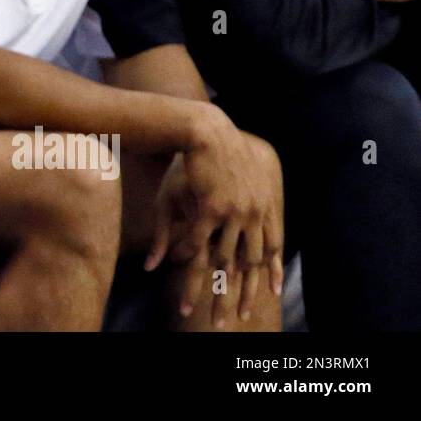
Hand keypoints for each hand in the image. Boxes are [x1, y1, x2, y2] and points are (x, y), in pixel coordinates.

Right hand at [146, 108, 282, 325]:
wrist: (209, 130)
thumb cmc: (220, 151)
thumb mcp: (234, 179)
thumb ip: (238, 201)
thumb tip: (252, 205)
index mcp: (263, 205)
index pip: (272, 245)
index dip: (271, 269)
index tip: (272, 291)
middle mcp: (253, 213)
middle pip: (249, 262)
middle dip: (244, 293)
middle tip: (239, 318)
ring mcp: (234, 212)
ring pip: (223, 258)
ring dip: (211, 285)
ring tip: (202, 306)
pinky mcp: (213, 206)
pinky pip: (199, 239)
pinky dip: (187, 252)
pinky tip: (176, 262)